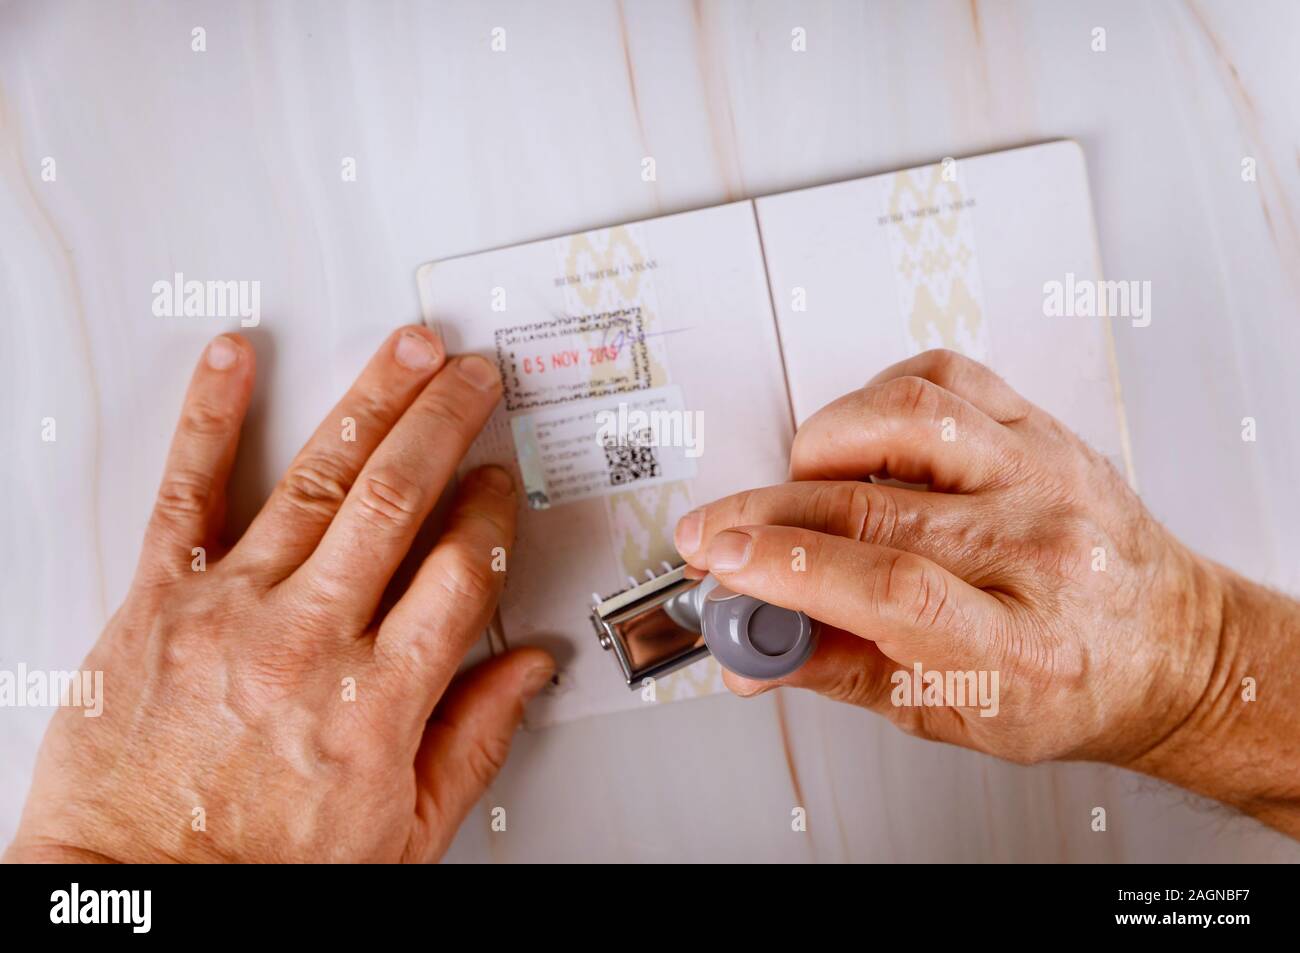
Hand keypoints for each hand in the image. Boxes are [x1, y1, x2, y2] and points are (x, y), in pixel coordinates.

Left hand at [5, 328, 552, 862]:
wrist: (141, 897)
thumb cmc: (265, 873)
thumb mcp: (402, 833)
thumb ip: (474, 741)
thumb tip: (528, 672)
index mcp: (378, 704)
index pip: (461, 575)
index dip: (492, 517)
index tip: (499, 489)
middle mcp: (308, 644)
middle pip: (397, 502)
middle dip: (445, 424)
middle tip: (472, 379)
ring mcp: (231, 612)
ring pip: (317, 481)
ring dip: (372, 404)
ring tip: (405, 354)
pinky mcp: (158, 601)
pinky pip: (187, 492)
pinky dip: (213, 417)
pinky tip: (236, 363)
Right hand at [675, 350, 1299, 834]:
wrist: (1167, 646)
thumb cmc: (1070, 688)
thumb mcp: (949, 714)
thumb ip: (840, 674)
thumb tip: (752, 652)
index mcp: (1019, 643)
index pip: (888, 589)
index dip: (787, 568)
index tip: (723, 564)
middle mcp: (1036, 549)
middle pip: (873, 507)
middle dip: (764, 516)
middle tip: (714, 535)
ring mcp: (1043, 476)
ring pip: (904, 419)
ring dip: (819, 448)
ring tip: (797, 487)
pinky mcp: (1042, 429)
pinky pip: (944, 378)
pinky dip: (877, 397)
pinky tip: (860, 435)